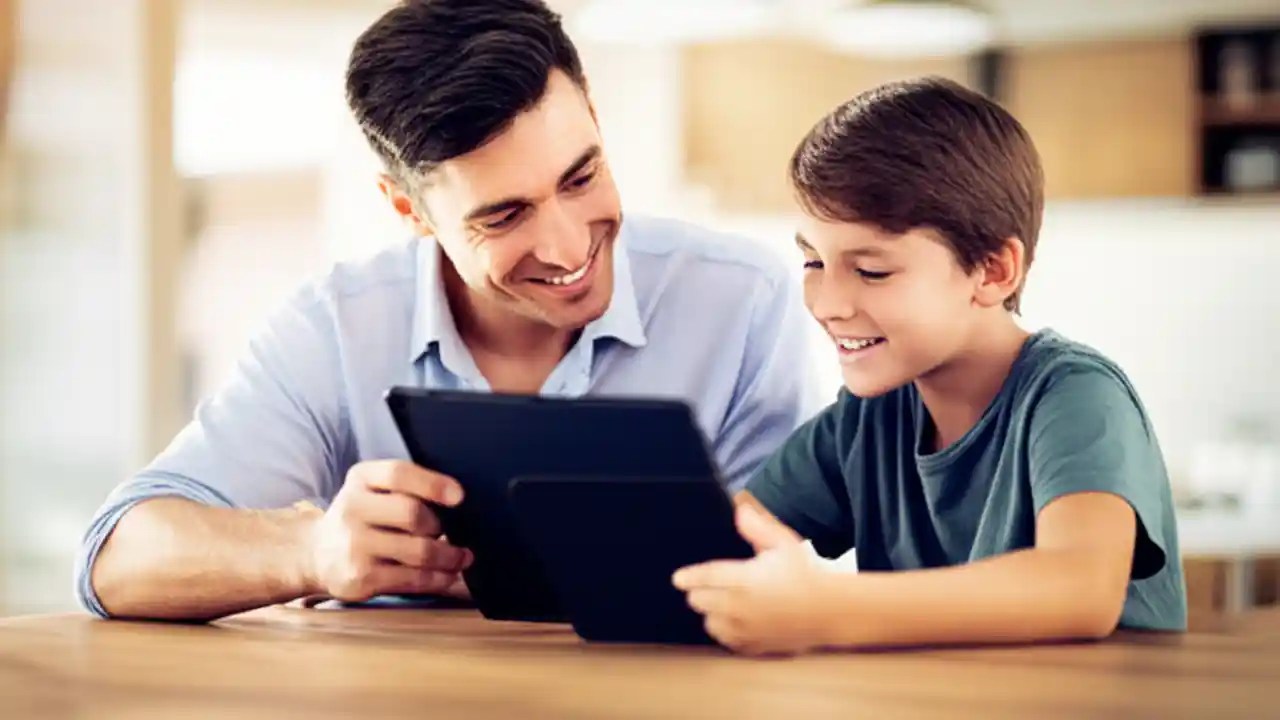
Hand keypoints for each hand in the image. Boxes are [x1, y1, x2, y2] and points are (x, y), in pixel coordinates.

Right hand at [307, 460, 473, 602]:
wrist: (316, 553)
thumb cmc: (360, 517)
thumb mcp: (372, 489)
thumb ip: (405, 487)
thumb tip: (457, 502)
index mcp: (361, 478)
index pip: (398, 474)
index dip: (433, 483)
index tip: (459, 496)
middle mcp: (353, 508)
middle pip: (412, 514)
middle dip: (440, 526)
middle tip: (451, 533)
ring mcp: (355, 545)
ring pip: (418, 551)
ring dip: (449, 556)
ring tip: (462, 557)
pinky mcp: (360, 578)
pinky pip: (412, 579)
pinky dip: (438, 579)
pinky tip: (448, 575)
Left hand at [673, 503, 828, 655]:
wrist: (830, 610)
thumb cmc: (807, 572)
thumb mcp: (785, 543)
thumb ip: (758, 527)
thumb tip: (740, 509)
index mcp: (745, 579)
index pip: (706, 577)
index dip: (689, 577)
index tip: (677, 578)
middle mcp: (740, 607)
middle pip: (700, 602)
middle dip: (700, 592)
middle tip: (706, 585)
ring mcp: (746, 630)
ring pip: (710, 624)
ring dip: (711, 612)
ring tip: (721, 602)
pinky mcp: (755, 646)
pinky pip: (727, 642)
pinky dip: (725, 632)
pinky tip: (733, 621)